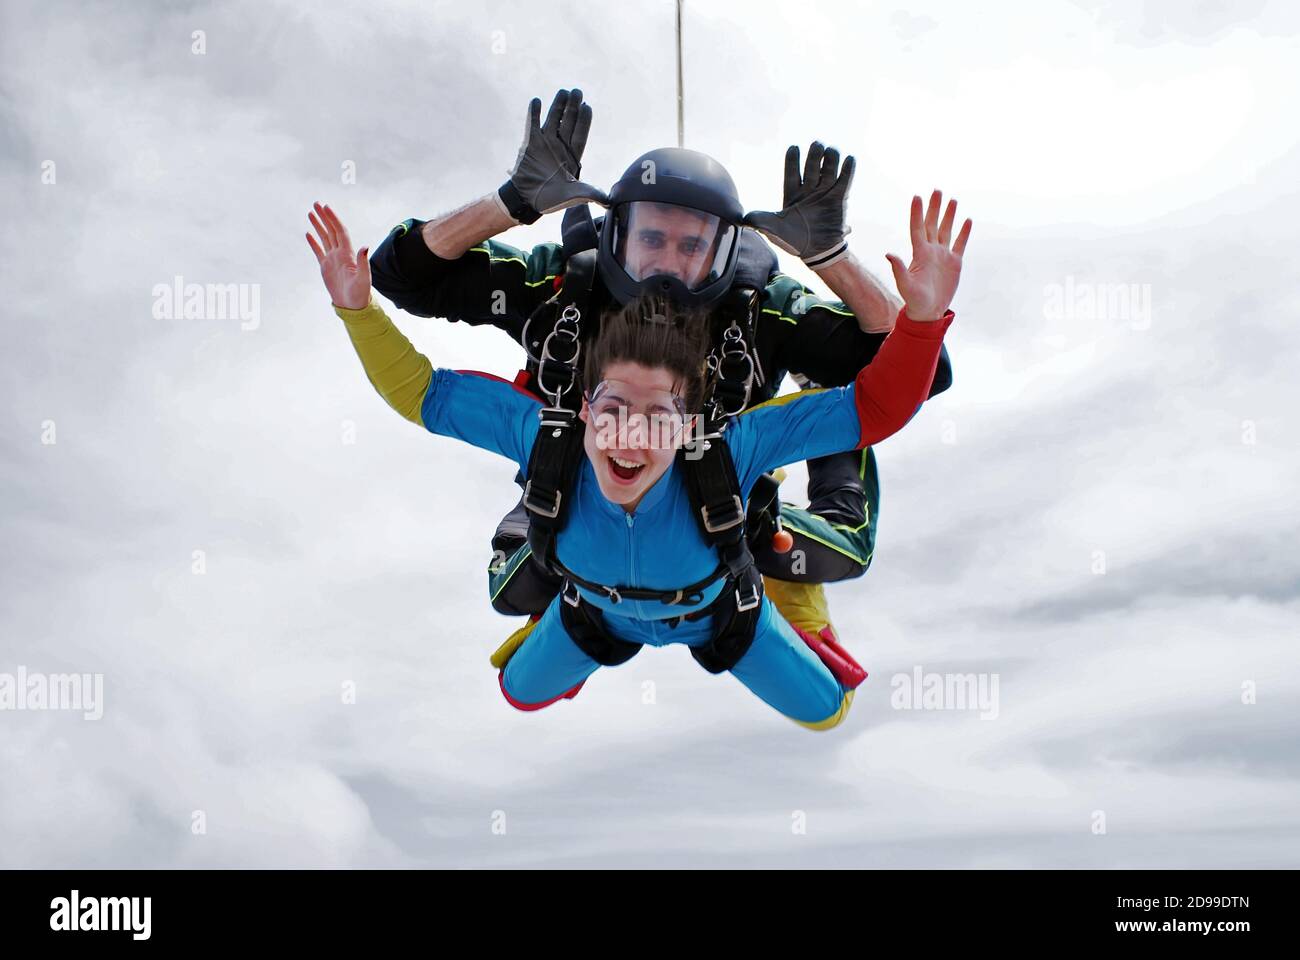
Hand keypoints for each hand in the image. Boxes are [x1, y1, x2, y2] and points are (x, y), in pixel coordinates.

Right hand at [305, 202, 370, 310]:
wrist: (353, 305)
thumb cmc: (360, 293)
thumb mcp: (363, 278)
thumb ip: (363, 262)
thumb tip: (365, 246)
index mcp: (348, 253)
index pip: (340, 231)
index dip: (333, 219)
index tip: (326, 207)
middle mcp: (340, 253)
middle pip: (331, 230)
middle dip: (324, 217)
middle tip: (316, 203)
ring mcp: (332, 259)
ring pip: (324, 238)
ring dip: (318, 225)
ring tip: (310, 213)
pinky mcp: (325, 267)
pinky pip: (318, 251)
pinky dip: (313, 242)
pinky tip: (308, 233)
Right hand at [501, 88, 607, 221]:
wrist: (528, 200)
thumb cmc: (552, 200)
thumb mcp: (575, 196)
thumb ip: (592, 194)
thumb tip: (610, 201)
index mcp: (572, 156)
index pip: (580, 134)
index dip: (584, 121)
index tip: (587, 106)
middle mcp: (560, 146)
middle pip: (569, 122)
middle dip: (573, 108)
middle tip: (577, 91)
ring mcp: (545, 143)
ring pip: (553, 120)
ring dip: (557, 106)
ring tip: (562, 92)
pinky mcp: (530, 143)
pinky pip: (532, 124)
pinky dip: (533, 113)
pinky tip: (537, 101)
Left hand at [742, 141, 854, 267]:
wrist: (817, 252)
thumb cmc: (793, 241)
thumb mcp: (774, 230)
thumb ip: (760, 221)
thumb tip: (742, 219)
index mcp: (792, 193)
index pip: (791, 172)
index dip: (792, 160)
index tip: (793, 148)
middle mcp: (808, 190)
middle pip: (812, 167)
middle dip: (814, 155)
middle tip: (816, 145)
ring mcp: (824, 192)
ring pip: (828, 170)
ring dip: (831, 159)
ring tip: (831, 150)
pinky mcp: (839, 198)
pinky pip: (844, 180)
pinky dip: (847, 170)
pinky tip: (849, 158)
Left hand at [886, 190, 971, 321]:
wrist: (928, 311)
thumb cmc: (914, 300)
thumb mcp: (905, 285)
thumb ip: (899, 269)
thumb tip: (889, 254)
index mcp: (919, 254)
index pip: (918, 228)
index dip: (917, 213)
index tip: (917, 197)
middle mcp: (931, 251)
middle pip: (933, 224)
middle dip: (934, 208)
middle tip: (937, 191)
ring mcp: (943, 256)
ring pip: (946, 230)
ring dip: (949, 216)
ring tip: (952, 200)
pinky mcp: (955, 263)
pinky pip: (960, 244)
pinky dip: (964, 233)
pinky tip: (967, 220)